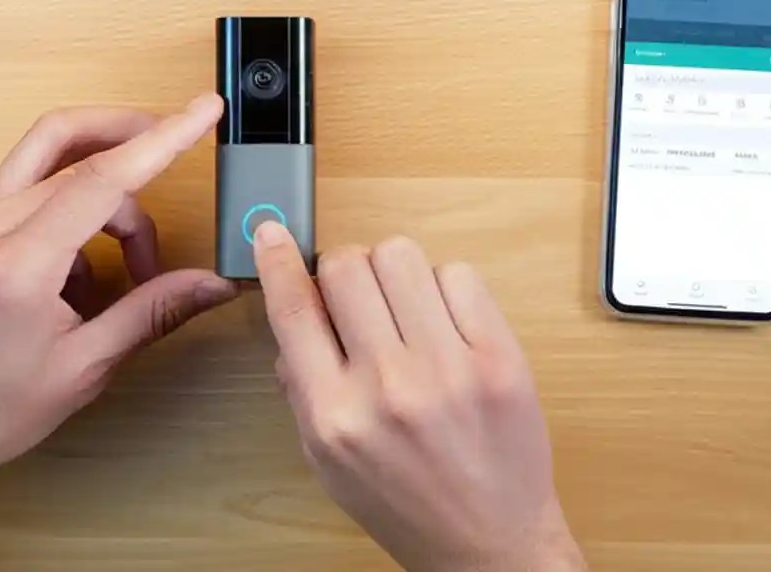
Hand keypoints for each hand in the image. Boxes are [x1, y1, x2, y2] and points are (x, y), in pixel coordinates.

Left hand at [0, 94, 237, 571]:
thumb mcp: (84, 369)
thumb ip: (151, 313)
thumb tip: (211, 285)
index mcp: (16, 266)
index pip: (103, 177)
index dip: (162, 139)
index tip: (201, 111)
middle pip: (79, 156)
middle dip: (137, 172)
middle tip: (174, 176)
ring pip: (47, 158)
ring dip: (101, 184)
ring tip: (127, 259)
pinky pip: (25, 189)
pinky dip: (67, 210)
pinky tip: (80, 275)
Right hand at [254, 224, 585, 571]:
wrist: (488, 544)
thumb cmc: (405, 502)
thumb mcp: (326, 459)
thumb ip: (300, 384)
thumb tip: (292, 308)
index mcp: (333, 416)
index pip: (292, 309)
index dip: (275, 259)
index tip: (271, 231)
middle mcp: (386, 388)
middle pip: (345, 266)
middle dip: (343, 271)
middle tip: (359, 298)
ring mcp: (448, 370)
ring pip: (401, 255)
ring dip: (394, 273)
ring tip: (407, 312)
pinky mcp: (499, 358)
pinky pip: (459, 275)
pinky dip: (446, 288)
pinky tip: (446, 326)